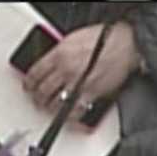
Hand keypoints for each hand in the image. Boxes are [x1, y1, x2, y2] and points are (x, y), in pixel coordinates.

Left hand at [22, 22, 143, 124]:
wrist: (127, 45)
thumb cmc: (106, 39)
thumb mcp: (74, 39)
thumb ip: (59, 53)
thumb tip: (50, 64)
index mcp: (59, 54)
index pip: (35, 73)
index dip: (29, 83)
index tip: (28, 86)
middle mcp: (66, 70)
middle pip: (42, 91)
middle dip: (37, 97)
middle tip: (37, 99)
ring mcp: (78, 85)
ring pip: (54, 104)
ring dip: (49, 108)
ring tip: (49, 108)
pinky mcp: (90, 96)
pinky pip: (73, 112)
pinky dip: (67, 116)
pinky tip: (65, 115)